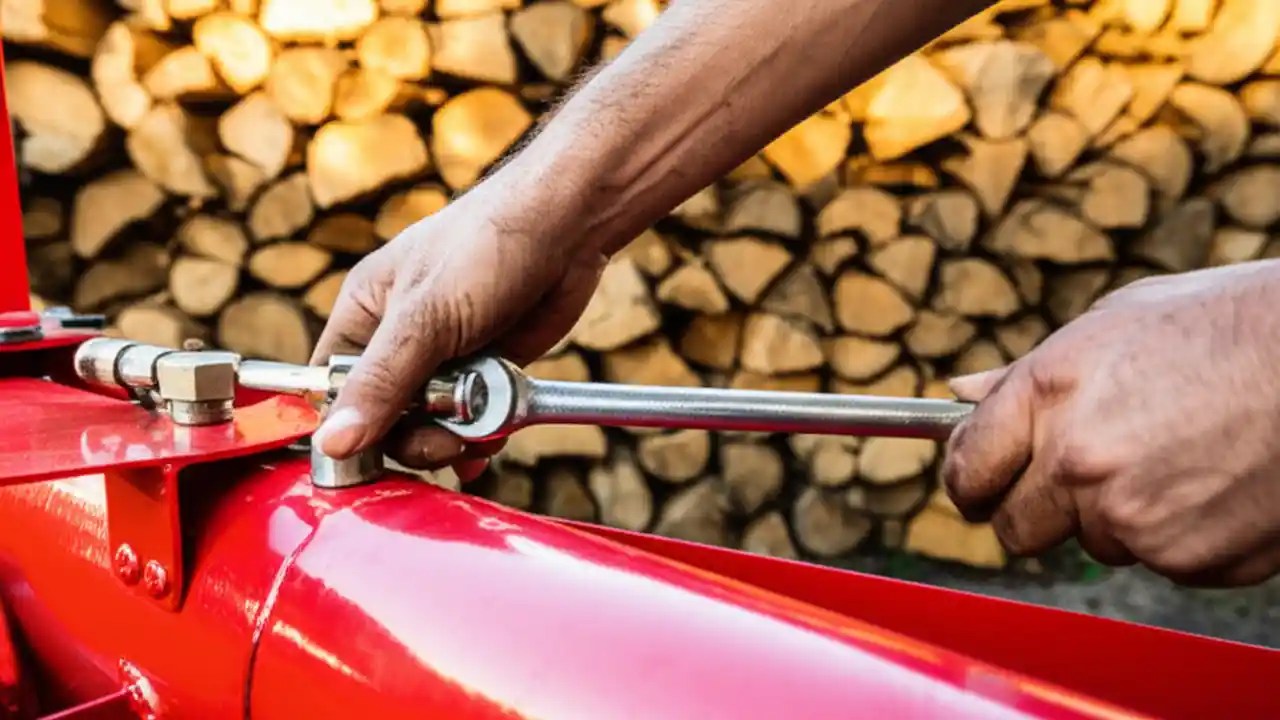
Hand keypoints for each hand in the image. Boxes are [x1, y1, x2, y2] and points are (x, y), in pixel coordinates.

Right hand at [309, 176, 607, 479]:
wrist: (569, 227)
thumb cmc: (487, 246)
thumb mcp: (425, 318)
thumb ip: (381, 383)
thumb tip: (331, 443)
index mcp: (365, 315)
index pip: (329, 390)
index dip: (346, 428)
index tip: (370, 458)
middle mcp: (398, 340)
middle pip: (383, 419)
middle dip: (414, 438)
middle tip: (446, 442)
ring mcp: (443, 358)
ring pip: (429, 426)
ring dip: (453, 440)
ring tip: (479, 433)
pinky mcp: (485, 370)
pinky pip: (470, 421)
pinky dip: (480, 436)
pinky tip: (489, 444)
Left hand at [942, 260, 1279, 586]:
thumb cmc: (1227, 326)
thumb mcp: (1113, 323)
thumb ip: (1026, 373)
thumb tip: (961, 393)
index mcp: (1047, 394)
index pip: (967, 470)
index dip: (970, 480)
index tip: (980, 484)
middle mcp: (1077, 461)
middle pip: (1015, 528)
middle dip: (1034, 511)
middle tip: (1075, 483)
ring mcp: (1131, 517)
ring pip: (1094, 544)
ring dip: (1120, 517)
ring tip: (1177, 456)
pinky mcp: (1187, 557)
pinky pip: (1161, 561)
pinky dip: (1181, 535)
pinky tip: (1215, 481)